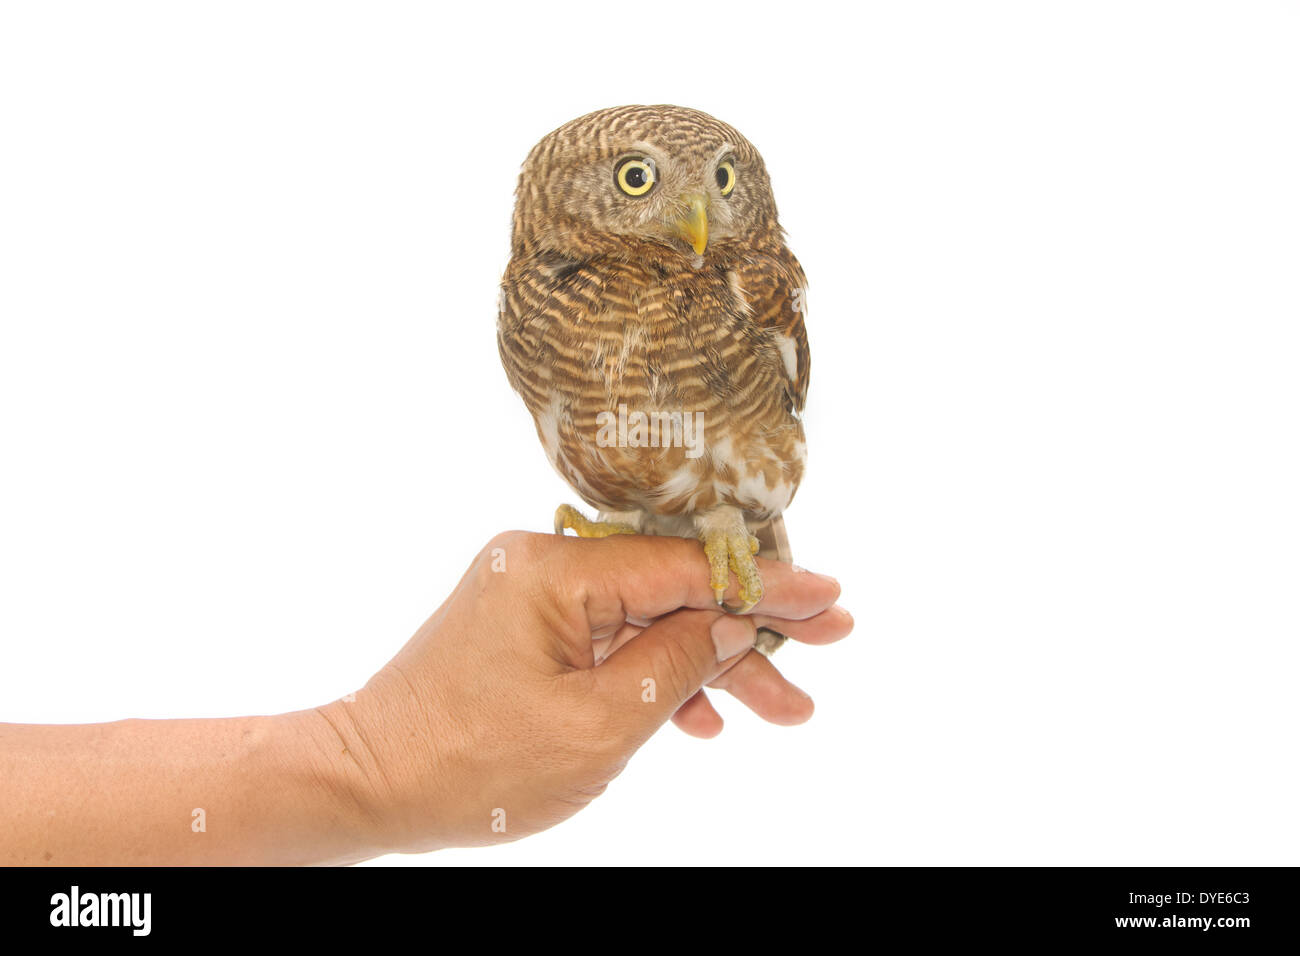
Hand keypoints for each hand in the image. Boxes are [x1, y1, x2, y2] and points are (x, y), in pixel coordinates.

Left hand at [306, 530, 850, 854]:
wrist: (370, 785)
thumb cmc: (472, 764)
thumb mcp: (595, 726)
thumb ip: (674, 666)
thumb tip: (730, 624)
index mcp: (556, 570)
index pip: (684, 565)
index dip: (763, 584)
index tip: (828, 595)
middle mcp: (545, 565)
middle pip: (673, 589)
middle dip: (748, 630)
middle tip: (825, 650)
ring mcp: (534, 597)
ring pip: (647, 621)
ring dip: (708, 666)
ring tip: (782, 711)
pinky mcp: (527, 630)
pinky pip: (609, 643)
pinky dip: (654, 678)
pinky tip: (700, 721)